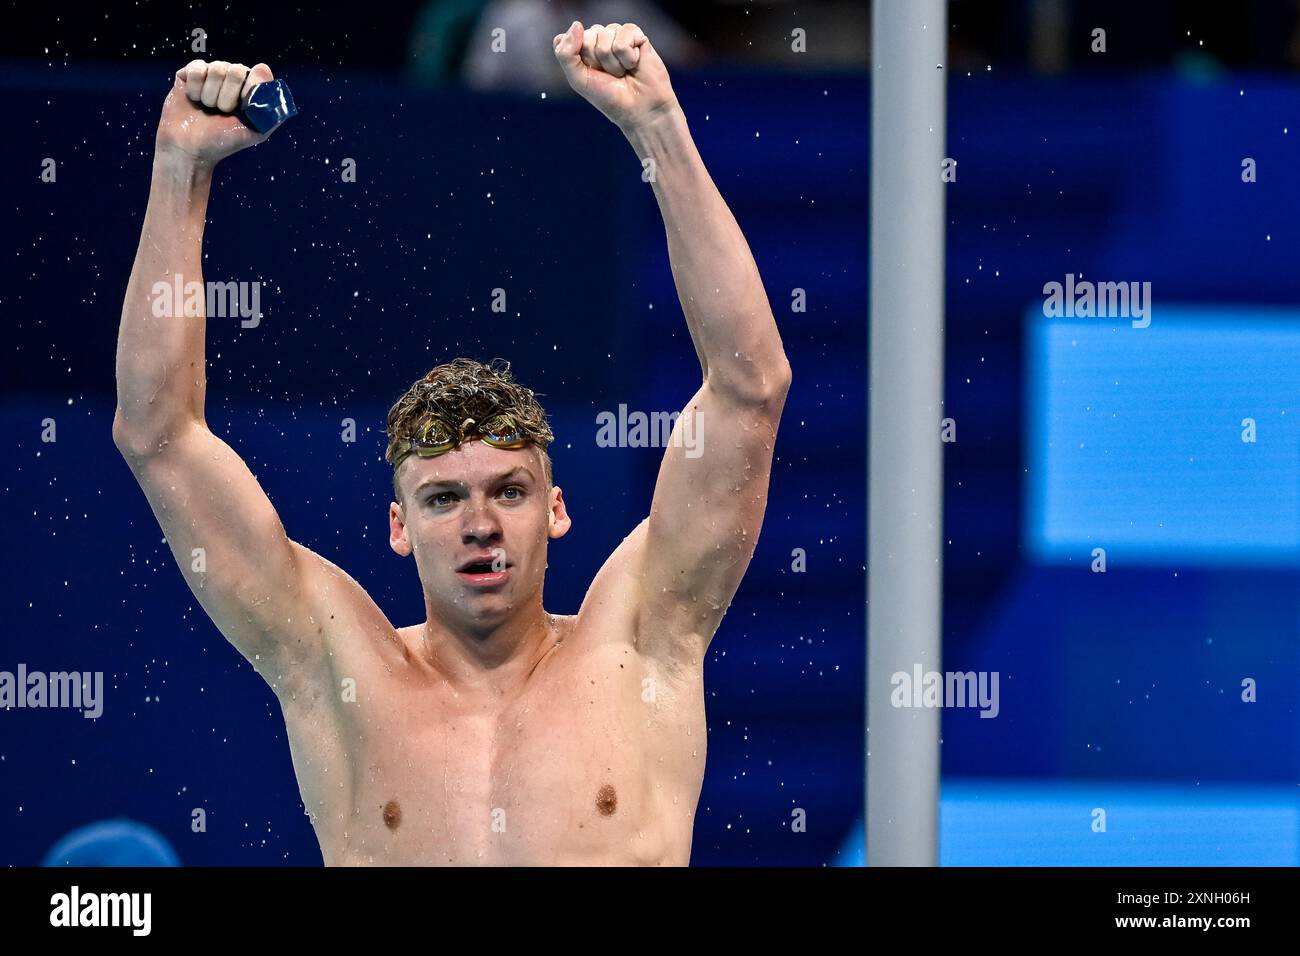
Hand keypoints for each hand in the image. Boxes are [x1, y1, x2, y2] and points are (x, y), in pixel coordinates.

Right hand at [155, 60, 276, 166]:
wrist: (190, 149)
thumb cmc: (224, 141)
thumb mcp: (256, 131)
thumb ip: (271, 106)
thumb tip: (263, 68)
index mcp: (251, 88)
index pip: (257, 75)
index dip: (247, 95)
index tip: (240, 111)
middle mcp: (232, 77)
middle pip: (236, 70)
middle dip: (227, 98)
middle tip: (221, 112)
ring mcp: (212, 73)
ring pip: (216, 69)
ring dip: (210, 96)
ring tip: (207, 108)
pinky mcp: (190, 72)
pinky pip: (197, 69)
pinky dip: (195, 88)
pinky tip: (193, 99)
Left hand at [553, 21, 677, 130]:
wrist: (640, 109)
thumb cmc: (609, 97)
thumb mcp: (579, 80)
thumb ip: (566, 54)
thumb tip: (577, 24)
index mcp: (581, 47)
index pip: (568, 39)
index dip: (580, 60)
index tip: (592, 75)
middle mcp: (598, 37)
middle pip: (588, 37)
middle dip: (598, 61)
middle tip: (611, 75)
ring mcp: (617, 34)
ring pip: (605, 36)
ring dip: (614, 62)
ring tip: (623, 72)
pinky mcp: (635, 34)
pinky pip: (623, 38)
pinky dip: (628, 57)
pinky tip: (634, 64)